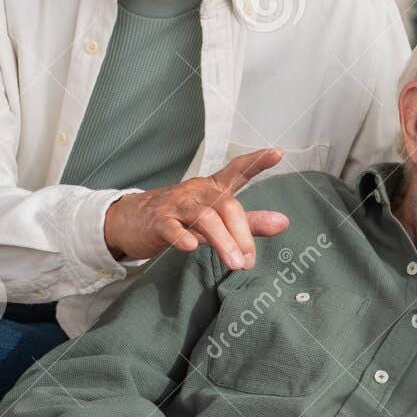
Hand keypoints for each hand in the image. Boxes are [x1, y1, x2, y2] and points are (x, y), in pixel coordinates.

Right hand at [102, 148, 290, 269]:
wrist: (132, 220)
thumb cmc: (181, 216)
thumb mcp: (216, 218)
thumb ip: (250, 222)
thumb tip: (284, 223)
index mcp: (213, 188)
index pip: (237, 171)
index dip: (257, 162)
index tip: (277, 152)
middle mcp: (197, 192)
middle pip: (226, 206)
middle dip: (242, 234)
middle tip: (249, 261)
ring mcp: (176, 205)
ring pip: (204, 218)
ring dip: (223, 241)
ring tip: (236, 264)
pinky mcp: (157, 222)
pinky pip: (171, 227)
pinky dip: (182, 236)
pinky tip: (192, 247)